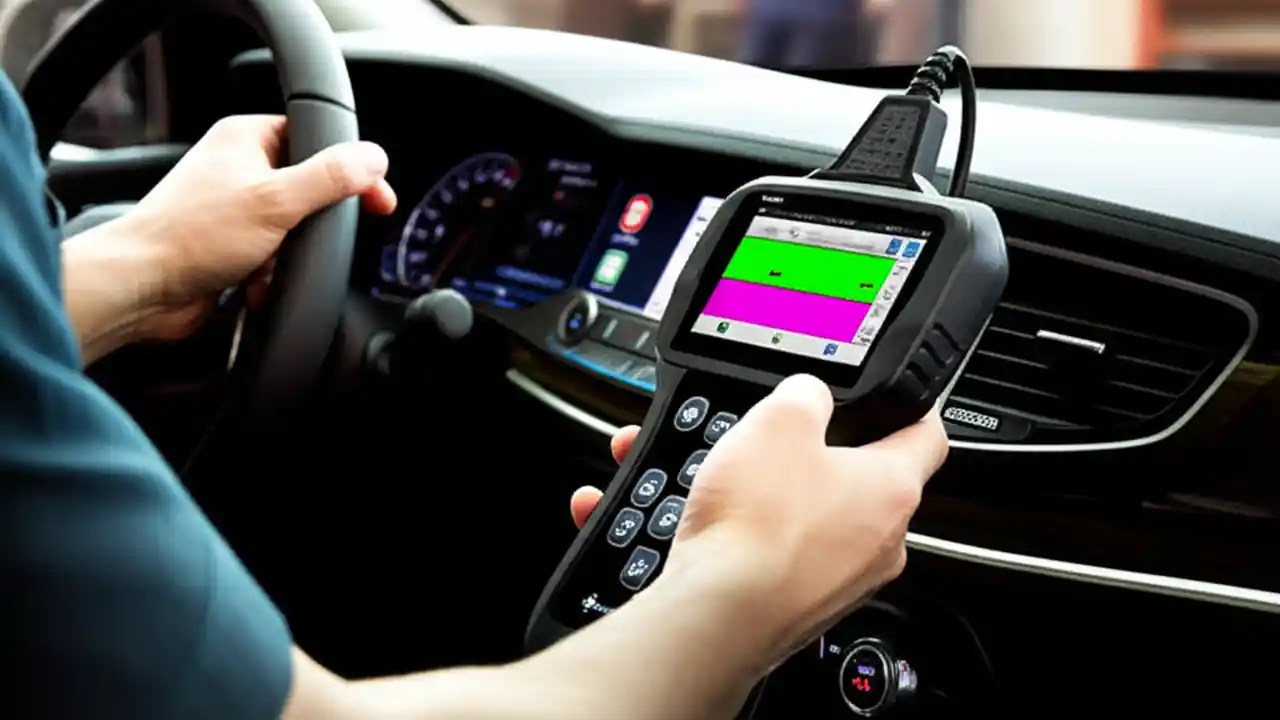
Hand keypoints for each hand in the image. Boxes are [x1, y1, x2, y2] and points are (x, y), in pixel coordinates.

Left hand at [121, 115, 397, 340]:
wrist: (142, 288)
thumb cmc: (192, 236)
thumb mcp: (277, 200)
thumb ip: (331, 177)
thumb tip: (373, 158)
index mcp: (245, 138)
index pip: (315, 137)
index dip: (349, 166)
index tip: (374, 194)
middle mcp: (237, 168)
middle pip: (309, 187)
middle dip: (316, 222)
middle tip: (322, 236)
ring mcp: (233, 208)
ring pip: (293, 228)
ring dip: (292, 253)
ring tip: (274, 262)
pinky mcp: (230, 246)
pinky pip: (273, 257)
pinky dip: (273, 274)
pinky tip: (259, 283)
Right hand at [569, 376, 946, 666]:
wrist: (718, 615)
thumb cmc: (757, 526)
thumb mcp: (778, 421)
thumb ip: (805, 394)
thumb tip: (807, 394)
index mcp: (893, 488)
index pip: (928, 436)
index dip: (911, 407)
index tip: (898, 398)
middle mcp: (884, 541)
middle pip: (871, 482)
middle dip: (833, 458)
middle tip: (792, 440)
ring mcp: (847, 581)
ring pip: (829, 523)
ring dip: (795, 500)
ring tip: (749, 485)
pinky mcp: (807, 607)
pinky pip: (797, 558)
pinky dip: (771, 540)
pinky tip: (735, 530)